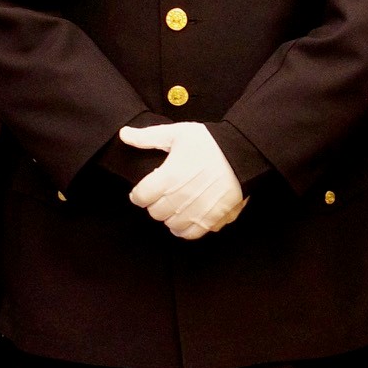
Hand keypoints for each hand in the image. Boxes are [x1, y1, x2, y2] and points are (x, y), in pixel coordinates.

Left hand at [118, 122, 248, 239]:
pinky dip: (186, 228)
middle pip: (154, 212)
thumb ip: (148, 137)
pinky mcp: (211, 220)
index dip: (139, 193)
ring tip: (177, 205)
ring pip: (171, 225)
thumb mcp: (178, 133)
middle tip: (164, 194)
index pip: (140, 197)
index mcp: (167, 178)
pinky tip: (189, 217)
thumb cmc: (210, 143)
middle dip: (156, 204)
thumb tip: (124, 134)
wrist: (243, 153)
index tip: (144, 189)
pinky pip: (191, 234)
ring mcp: (195, 212)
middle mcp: (179, 199)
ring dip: (171, 216)